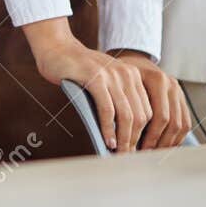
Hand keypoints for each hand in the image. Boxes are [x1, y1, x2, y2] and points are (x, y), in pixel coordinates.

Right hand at [23, 19, 150, 151]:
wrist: (57, 48)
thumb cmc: (78, 71)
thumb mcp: (104, 83)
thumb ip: (116, 102)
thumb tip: (123, 136)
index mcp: (133, 75)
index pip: (148, 111)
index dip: (144, 134)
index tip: (138, 150)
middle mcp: (127, 74)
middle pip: (140, 116)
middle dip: (135, 140)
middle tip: (128, 157)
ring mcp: (111, 75)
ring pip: (126, 115)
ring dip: (124, 139)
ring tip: (119, 153)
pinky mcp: (95, 78)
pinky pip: (107, 109)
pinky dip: (109, 129)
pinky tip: (107, 141)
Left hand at [110, 51, 191, 147]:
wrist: (134, 61)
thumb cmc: (122, 75)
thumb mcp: (120, 85)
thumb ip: (122, 105)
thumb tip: (117, 137)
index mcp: (157, 80)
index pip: (159, 117)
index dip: (149, 138)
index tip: (136, 150)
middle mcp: (172, 85)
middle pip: (171, 123)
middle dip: (157, 143)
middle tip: (142, 156)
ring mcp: (179, 92)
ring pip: (180, 125)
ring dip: (167, 143)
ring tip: (151, 154)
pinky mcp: (182, 99)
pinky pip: (186, 123)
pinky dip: (176, 138)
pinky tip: (162, 146)